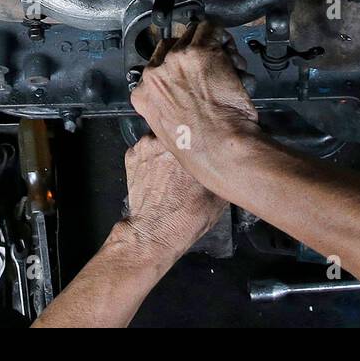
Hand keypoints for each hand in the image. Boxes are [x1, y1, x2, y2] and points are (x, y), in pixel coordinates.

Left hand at [120, 135, 227, 260]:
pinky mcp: (131, 155)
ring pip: (160, 138)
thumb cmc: (189, 215)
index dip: (201, 134)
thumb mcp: (219, 194)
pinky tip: (157, 175)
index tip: (205, 142)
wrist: (154, 233)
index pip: (198, 127)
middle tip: (188, 160)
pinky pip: (144, 149)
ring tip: (172, 170)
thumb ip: (222, 168)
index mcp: (190, 143)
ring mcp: (144, 145)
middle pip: (177, 130)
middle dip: (183, 141)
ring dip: (166, 149)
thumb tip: (228, 158)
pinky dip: (150, 158)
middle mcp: (165, 138)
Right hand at [130, 20, 259, 190]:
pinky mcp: (200, 52)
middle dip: (196, 52)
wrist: (220, 150)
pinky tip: (232, 58)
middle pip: (175, 45)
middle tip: (215, 67)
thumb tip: (183, 94)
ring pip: (194, 34)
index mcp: (143, 94)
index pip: (157, 64)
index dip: (179, 65)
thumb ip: (168, 105)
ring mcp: (177, 60)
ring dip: (213, 46)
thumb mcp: (169, 130)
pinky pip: (211, 28)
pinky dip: (223, 37)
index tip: (192, 70)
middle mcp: (155, 73)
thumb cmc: (201, 149)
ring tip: (229, 67)